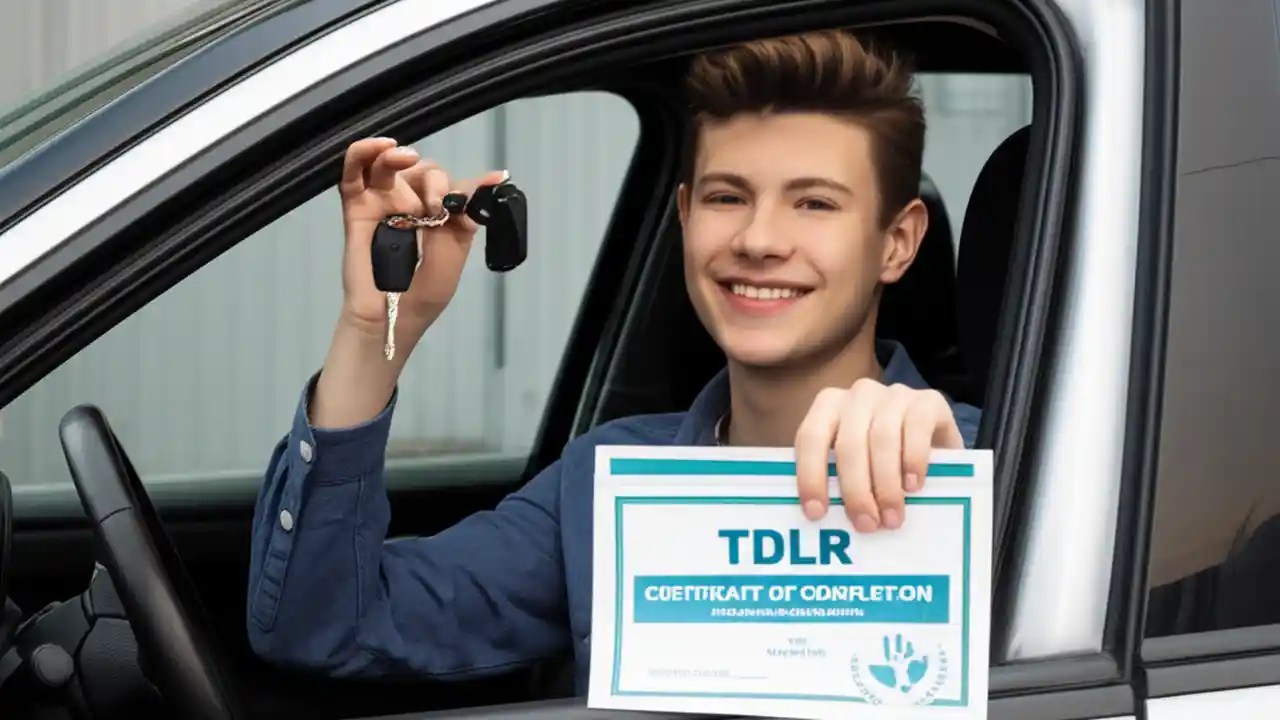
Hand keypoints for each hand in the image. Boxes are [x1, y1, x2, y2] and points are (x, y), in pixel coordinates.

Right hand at [337, 137, 506, 335]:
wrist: (388, 319)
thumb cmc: (420, 299)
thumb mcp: (451, 262)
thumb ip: (460, 225)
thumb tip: (475, 194)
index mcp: (442, 221)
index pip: (457, 191)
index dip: (477, 184)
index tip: (498, 179)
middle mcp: (414, 208)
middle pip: (425, 173)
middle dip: (435, 182)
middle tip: (435, 207)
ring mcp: (384, 206)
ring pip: (391, 164)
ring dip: (400, 155)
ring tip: (406, 159)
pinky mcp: (357, 208)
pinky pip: (354, 173)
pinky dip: (363, 152)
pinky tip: (379, 146)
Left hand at [794, 380, 963, 531]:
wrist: (935, 439)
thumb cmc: (885, 458)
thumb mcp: (856, 465)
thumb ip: (837, 480)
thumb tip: (822, 521)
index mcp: (829, 406)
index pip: (810, 438)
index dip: (811, 476)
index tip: (817, 513)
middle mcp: (859, 395)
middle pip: (848, 444)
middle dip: (856, 489)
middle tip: (865, 525)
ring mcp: (894, 395)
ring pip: (882, 439)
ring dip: (886, 484)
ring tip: (891, 517)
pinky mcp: (928, 400)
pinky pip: (917, 429)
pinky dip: (913, 461)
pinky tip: (913, 487)